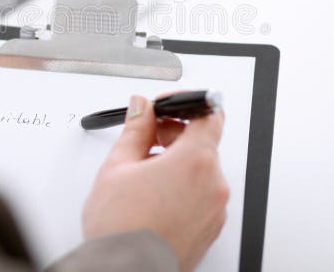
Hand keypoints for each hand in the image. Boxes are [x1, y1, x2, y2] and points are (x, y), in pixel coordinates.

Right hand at [82, 95, 228, 271]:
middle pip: (204, 142)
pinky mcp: (210, 228)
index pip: (210, 113)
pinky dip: (183, 186)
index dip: (188, 103)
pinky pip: (202, 194)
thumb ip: (135, 129)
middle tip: (147, 136)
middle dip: (176, 133)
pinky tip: (154, 193)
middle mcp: (213, 184)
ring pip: (202, 169)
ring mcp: (215, 209)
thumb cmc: (121, 230)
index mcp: (195, 162)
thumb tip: (141, 108)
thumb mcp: (118, 166)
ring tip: (144, 172)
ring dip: (178, 161)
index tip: (169, 106)